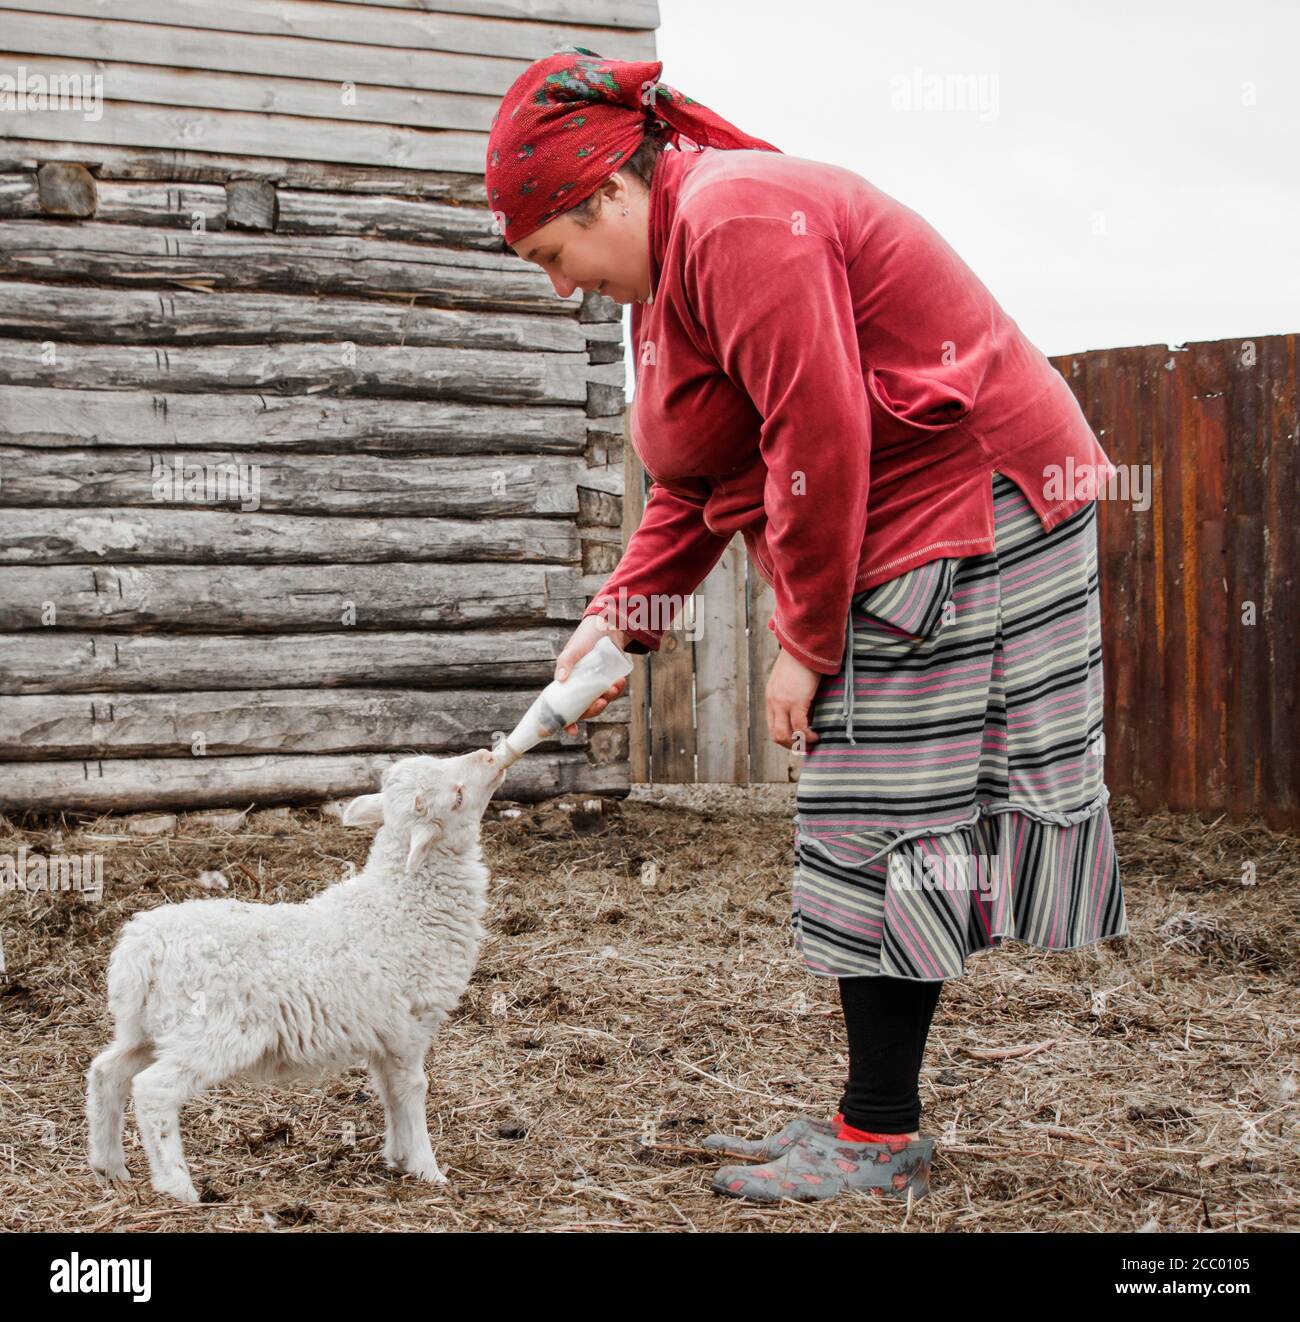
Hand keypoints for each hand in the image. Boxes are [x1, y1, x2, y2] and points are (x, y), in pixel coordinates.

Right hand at [554, 615, 629, 734]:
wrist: (609, 625)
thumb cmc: (586, 637)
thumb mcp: (573, 649)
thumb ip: (565, 663)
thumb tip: (560, 680)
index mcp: (567, 683)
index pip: (563, 708)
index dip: (566, 722)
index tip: (572, 732)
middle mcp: (580, 686)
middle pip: (584, 709)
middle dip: (594, 710)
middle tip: (601, 702)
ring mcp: (595, 684)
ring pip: (600, 701)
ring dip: (608, 698)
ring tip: (614, 687)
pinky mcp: (609, 680)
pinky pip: (612, 692)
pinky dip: (617, 690)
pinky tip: (620, 681)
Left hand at [766, 648, 822, 751]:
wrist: (804, 644)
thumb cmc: (803, 659)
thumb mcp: (791, 678)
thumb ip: (793, 693)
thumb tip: (806, 707)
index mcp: (771, 697)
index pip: (772, 725)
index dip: (785, 737)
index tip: (799, 740)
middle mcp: (773, 702)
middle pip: (776, 735)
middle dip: (791, 745)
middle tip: (806, 747)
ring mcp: (783, 703)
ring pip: (784, 735)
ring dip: (798, 743)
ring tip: (812, 743)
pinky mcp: (796, 701)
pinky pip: (800, 727)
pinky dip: (808, 736)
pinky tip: (816, 735)